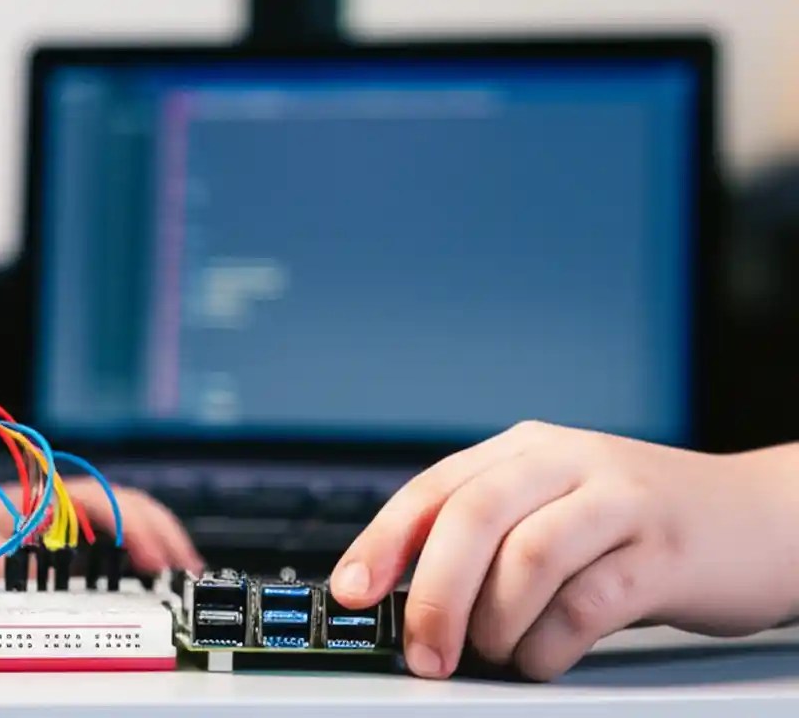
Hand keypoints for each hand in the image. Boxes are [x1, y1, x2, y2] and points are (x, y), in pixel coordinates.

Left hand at [0, 468, 203, 577]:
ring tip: (178, 570)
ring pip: (120, 518)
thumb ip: (6, 576)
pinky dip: (129, 549)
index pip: (112, 505)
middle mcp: (54, 501)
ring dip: (152, 540)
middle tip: (190, 571)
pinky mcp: (45, 533)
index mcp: (44, 496)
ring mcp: (52, 515)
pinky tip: (137, 571)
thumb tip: (43, 604)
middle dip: (165, 535)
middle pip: (129, 506)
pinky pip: (101, 535)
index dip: (143, 533)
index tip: (160, 561)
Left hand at [329, 421, 798, 680]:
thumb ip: (489, 537)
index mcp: (525, 450)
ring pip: (527, 556)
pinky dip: (550, 643)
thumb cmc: (638, 524)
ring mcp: (620, 501)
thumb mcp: (556, 507)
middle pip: (473, 516)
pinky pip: (588, 601)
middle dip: (433, 594)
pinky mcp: (665, 551)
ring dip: (495, 622)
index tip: (350, 592)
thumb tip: (402, 596)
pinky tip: (543, 657)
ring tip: (494, 653)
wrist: (763, 518)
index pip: (434, 489)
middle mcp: (567, 462)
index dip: (383, 542)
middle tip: (423, 653)